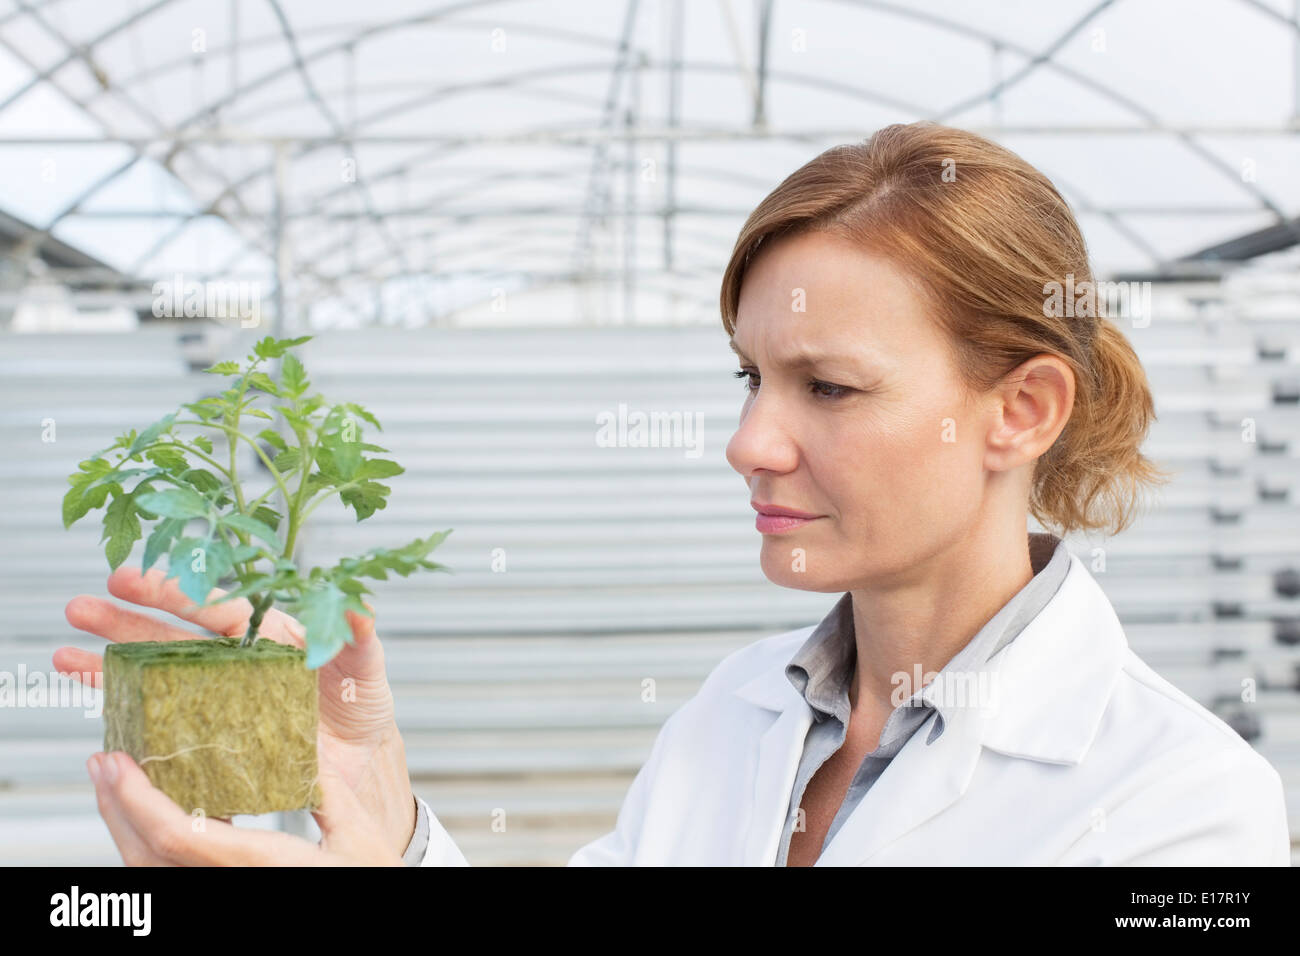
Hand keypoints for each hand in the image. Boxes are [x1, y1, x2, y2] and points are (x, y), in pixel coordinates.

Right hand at [58, 566, 418, 864]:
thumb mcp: (365, 666)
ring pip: (156, 672)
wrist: (360, 761)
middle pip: (173, 636)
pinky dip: (126, 708)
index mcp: (267, 632)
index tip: (132, 579)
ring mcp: (218, 695)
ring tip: (66, 655)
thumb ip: (357, 635)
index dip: (176, 593)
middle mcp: (235, 659)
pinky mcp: (209, 733)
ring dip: (110, 663)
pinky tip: (93, 700)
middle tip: (81, 608)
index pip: (216, 607)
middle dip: (125, 621)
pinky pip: (162, 717)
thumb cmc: (361, 703)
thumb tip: (358, 604)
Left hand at [85, 743, 404, 864]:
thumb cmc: (374, 881)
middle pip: (148, 856)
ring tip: (117, 784)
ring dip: (125, 825)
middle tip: (102, 762)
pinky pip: (173, 876)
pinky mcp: (227, 895)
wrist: (379, 923)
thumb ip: (326, 789)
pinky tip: (156, 814)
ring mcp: (225, 894)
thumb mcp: (359, 834)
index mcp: (262, 867)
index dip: (138, 799)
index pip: (178, 836)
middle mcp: (232, 888)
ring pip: (152, 872)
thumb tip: (302, 739)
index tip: (118, 762)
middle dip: (116, 808)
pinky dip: (152, 843)